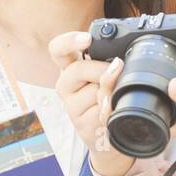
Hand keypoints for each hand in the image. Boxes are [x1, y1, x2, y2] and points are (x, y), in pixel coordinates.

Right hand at [48, 31, 135, 175]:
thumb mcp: (108, 76)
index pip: (58, 49)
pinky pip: (101, 113)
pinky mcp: (81, 125)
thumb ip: (109, 64)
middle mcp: (66, 86)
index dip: (69, 41)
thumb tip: (117, 64)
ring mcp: (71, 107)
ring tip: (116, 97)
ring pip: (93, 92)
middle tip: (117, 71)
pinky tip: (114, 111)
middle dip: (101, 70)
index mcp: (71, 67)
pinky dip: (113, 110)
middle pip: (76, 70)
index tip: (87, 39)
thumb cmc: (108, 99)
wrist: (110, 136)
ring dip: (110, 92)